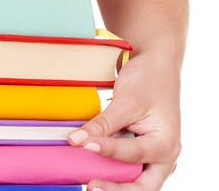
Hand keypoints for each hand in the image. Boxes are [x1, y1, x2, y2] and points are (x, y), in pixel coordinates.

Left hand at [68, 50, 180, 189]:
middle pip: (143, 186)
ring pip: (136, 181)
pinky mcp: (142, 152)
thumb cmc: (148, 80)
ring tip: (89, 180)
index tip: (84, 145)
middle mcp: (164, 157)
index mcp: (166, 144)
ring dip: (115, 182)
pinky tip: (94, 165)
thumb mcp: (125, 101)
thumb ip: (103, 124)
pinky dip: (114, 169)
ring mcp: (154, 157)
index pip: (134, 154)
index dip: (108, 150)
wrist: (157, 66)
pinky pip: (129, 168)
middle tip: (91, 186)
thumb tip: (76, 141)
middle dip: (117, 188)